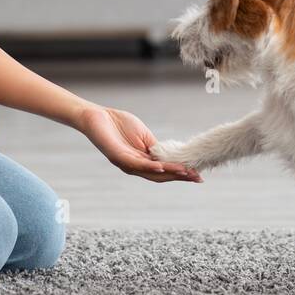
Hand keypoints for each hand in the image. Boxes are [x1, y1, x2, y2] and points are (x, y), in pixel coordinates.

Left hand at [76, 104, 201, 182]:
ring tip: (185, 173)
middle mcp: (134, 166)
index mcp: (141, 161)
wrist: (97, 116)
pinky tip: (161, 167)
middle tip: (196, 177)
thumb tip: (172, 156)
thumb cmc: (119, 124)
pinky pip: (136, 163)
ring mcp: (126, 163)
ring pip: (150, 172)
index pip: (164, 170)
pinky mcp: (117, 156)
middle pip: (160, 175)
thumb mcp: (144, 136)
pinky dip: (150, 166)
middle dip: (179, 177)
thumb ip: (156, 147)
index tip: (197, 175)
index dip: (180, 173)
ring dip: (169, 173)